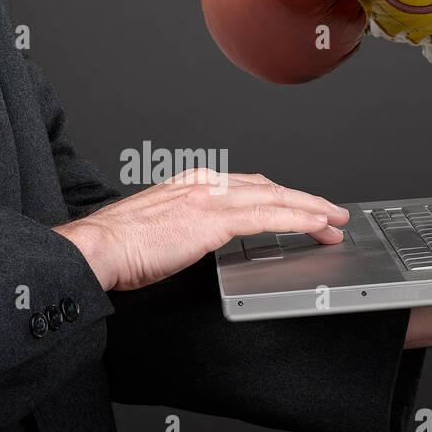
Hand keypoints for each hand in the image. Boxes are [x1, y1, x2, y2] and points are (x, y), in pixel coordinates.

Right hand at [53, 167, 347, 291]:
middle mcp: (205, 184)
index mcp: (192, 184)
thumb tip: (198, 240)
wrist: (97, 247)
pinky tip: (315, 227)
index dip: (280, 196)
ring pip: (276, 198)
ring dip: (310, 209)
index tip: (299, 206)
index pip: (249, 186)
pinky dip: (298, 219)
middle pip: (268, 188)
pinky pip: (268, 217)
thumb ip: (185, 227)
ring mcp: (210, 198)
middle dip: (304, 200)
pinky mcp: (214, 219)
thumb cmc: (117, 245)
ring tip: (334, 222)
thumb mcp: (159, 228)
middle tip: (331, 213)